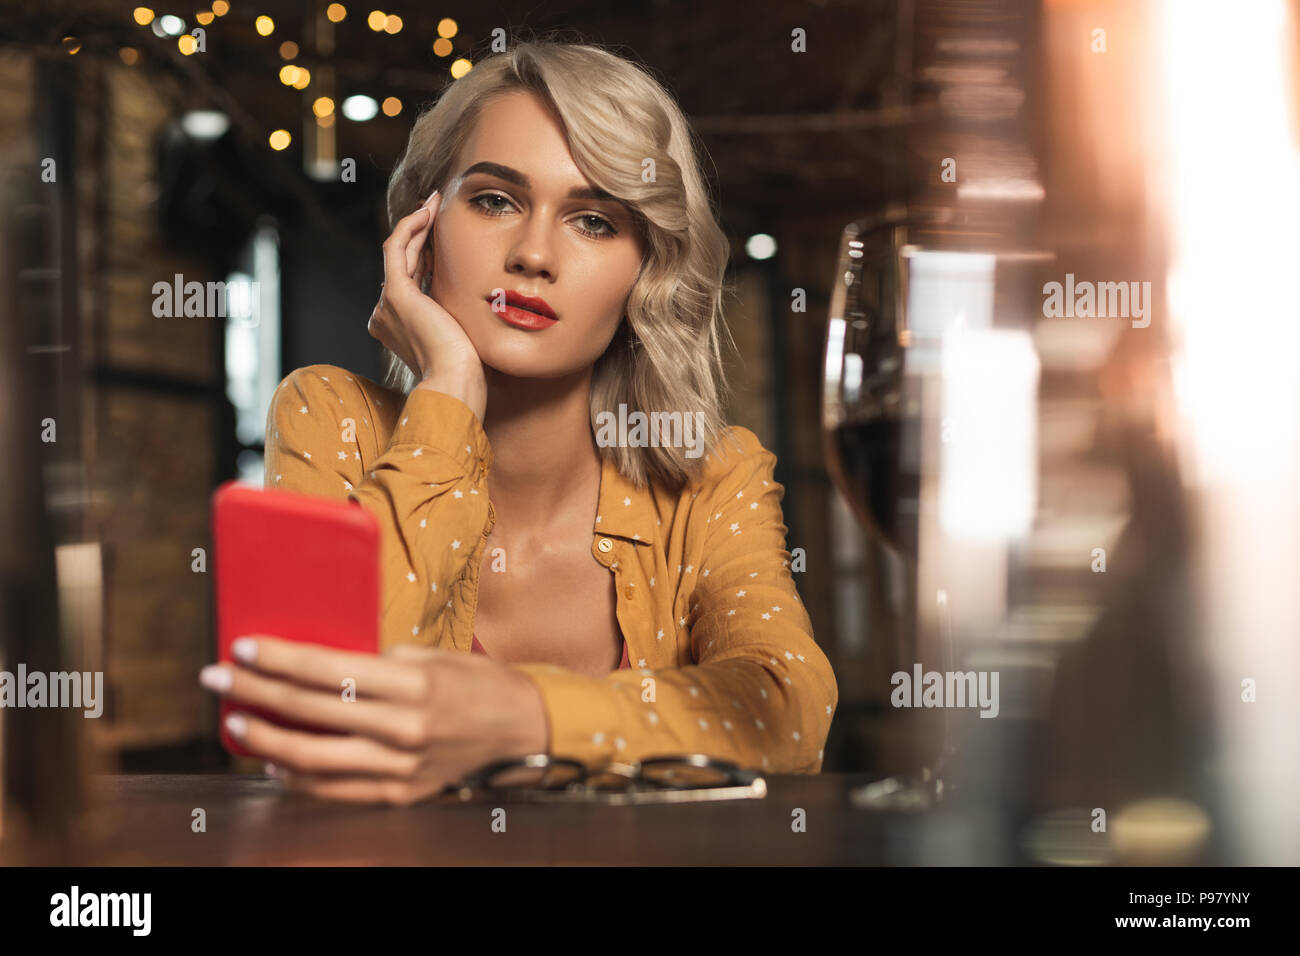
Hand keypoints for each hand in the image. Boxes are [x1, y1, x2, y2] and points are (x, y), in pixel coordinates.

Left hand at [198, 636, 549, 804]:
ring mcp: (401, 766)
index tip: (243, 647)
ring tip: (234, 723)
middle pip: (311, 712)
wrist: (522, 729)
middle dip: (255, 693)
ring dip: (265, 740)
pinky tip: (273, 760)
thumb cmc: (475, 683)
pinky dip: (298, 776)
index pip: (329, 670)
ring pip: (314, 758)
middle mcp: (405, 728)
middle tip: (216, 679)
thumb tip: (316, 664)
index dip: (280, 659)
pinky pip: (336, 789)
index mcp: (414, 684)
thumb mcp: (430, 657)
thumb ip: (376, 663)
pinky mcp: (399, 792)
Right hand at [368, 191, 486, 417]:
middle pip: (404, 263)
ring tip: (434, 203)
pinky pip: (397, 248)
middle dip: (420, 234)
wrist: (456, 383)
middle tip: (437, 208)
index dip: (425, 254)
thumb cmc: (468, 370)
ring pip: (399, 252)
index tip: (444, 236)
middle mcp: (385, 315)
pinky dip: (410, 226)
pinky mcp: (397, 295)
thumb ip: (459, 316)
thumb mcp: (463, 336)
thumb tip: (481, 297)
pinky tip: (428, 212)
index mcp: (398, 328)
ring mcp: (388, 305)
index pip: (411, 280)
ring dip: (416, 224)